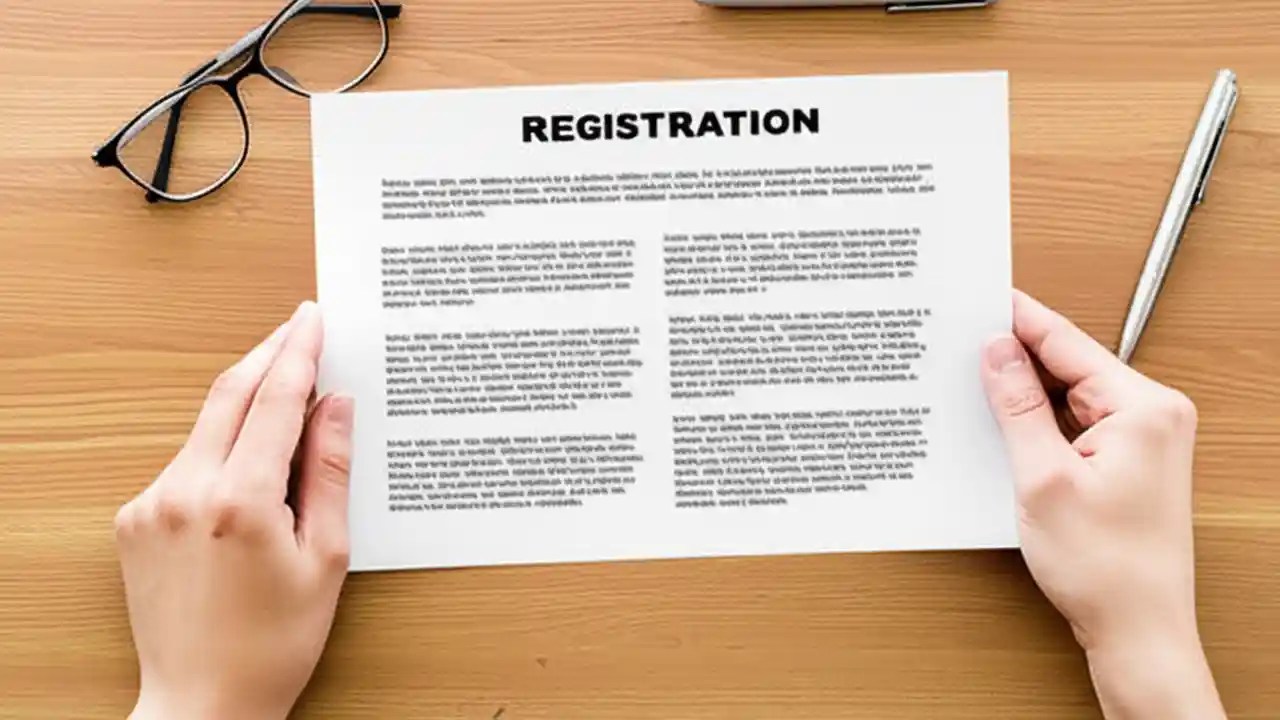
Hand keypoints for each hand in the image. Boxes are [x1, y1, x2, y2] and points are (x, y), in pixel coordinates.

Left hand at [115, 302, 353, 719]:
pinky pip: (185, 461)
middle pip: (230, 394)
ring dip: (245, 403)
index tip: (314, 318)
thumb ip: (329, 471)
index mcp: (240, 501)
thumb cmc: (274, 642)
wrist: (202, 702)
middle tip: (301, 328)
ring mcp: (151, 503)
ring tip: (288, 397)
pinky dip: (221, 448)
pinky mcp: (133, 518)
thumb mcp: (325, 557)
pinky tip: (250, 463)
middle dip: (268, 354)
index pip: (274, 399)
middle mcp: (185, 491)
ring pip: (206, 427)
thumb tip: (336, 404)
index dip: (299, 351)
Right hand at [981, 291, 1223, 719]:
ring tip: (973, 386)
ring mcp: (1143, 440)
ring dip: (1023, 394)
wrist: (1138, 631)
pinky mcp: (1128, 464)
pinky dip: (1038, 423)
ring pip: (1068, 396)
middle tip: (960, 342)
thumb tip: (997, 350)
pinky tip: (1002, 426)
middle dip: (1014, 356)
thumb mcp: (1043, 478)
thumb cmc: (1105, 568)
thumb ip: (1017, 408)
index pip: (1068, 343)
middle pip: (1069, 366)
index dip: (1017, 319)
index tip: (979, 298)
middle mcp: (1153, 416)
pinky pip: (1075, 424)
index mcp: (1144, 408)